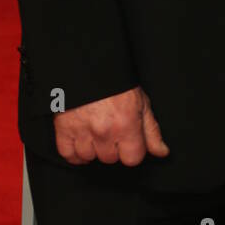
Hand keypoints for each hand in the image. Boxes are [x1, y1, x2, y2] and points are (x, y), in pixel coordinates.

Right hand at [53, 85, 169, 165]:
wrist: (87, 66)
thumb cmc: (115, 82)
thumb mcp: (141, 102)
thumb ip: (151, 131)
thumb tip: (161, 152)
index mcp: (126, 124)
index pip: (132, 159)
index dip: (132, 150)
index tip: (129, 140)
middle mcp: (104, 131)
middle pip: (110, 159)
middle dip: (112, 147)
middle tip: (111, 130)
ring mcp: (82, 131)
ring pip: (89, 157)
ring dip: (93, 149)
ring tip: (95, 132)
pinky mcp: (63, 129)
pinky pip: (68, 155)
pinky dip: (74, 153)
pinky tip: (81, 142)